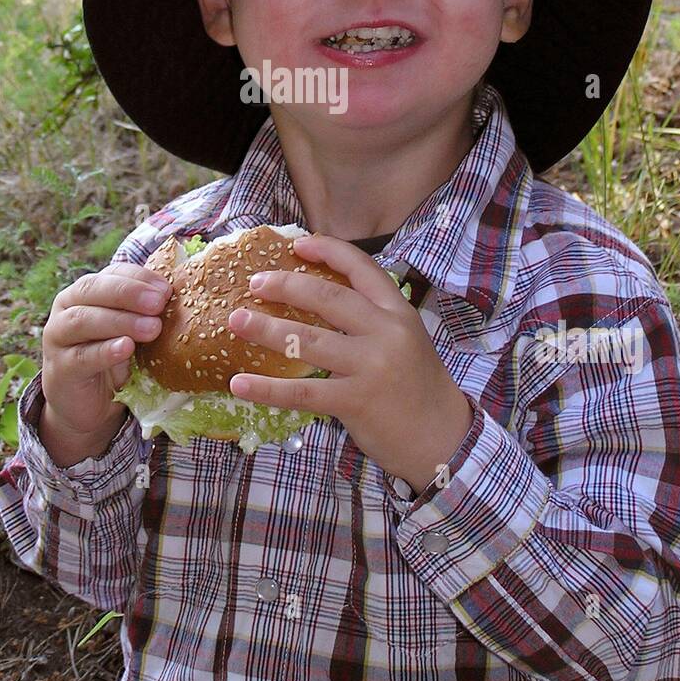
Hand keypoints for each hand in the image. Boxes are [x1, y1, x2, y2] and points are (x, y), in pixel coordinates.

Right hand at [40, 262, 171, 450]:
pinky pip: (81, 356)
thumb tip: (176, 297)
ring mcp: (58, 337)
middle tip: (158, 303)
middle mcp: (66, 307)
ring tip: (152, 328)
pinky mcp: (60, 368)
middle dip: (128, 293)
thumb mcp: (130, 330)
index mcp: (86, 291)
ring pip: (83, 320)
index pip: (111, 273)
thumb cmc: (111, 357)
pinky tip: (126, 348)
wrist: (85, 402)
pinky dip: (105, 351)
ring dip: (121, 321)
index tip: (166, 289)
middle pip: (93, 290)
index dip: (139, 278)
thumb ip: (144, 312)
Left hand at [226, 234, 471, 490]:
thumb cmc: (417, 385)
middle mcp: (386, 333)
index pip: (361, 268)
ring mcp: (371, 367)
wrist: (443, 436)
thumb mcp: (406, 338)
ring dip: (266, 329)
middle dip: (286, 285)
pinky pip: (303, 392)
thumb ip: (372, 318)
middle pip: (328, 297)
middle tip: (254, 283)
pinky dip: (267, 389)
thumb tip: (320, 298)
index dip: (328, 251)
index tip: (297, 244)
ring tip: (235, 322)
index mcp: (398, 312)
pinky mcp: (356, 401)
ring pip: (308, 341)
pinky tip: (239, 384)